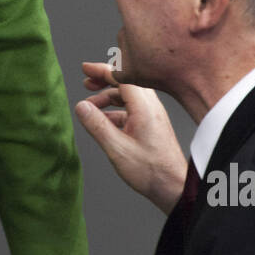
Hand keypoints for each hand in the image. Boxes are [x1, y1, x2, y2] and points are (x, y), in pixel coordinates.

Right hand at [76, 60, 187, 213]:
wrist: (174, 186)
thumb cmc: (151, 171)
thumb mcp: (117, 149)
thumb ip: (97, 125)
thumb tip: (80, 106)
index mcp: (143, 107)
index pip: (122, 76)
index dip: (102, 70)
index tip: (85, 69)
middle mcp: (150, 106)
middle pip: (126, 83)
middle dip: (104, 80)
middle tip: (86, 83)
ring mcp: (152, 115)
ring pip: (128, 96)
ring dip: (108, 96)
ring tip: (90, 105)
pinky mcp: (152, 125)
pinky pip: (132, 109)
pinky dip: (115, 110)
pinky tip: (104, 121)